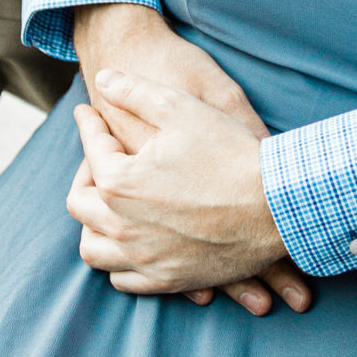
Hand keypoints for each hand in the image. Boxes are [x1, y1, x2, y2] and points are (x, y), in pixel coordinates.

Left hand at [70, 7, 309, 314]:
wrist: (277, 206)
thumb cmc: (231, 154)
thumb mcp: (181, 107)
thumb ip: (134, 91)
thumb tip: (104, 77)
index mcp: (120, 183)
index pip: (90, 150)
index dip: (89, 125)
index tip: (88, 113)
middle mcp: (123, 227)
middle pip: (79, 204)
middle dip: (83, 176)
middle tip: (99, 161)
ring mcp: (144, 259)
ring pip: (93, 249)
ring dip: (94, 225)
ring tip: (110, 206)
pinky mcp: (168, 280)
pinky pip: (124, 279)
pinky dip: (120, 260)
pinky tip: (133, 240)